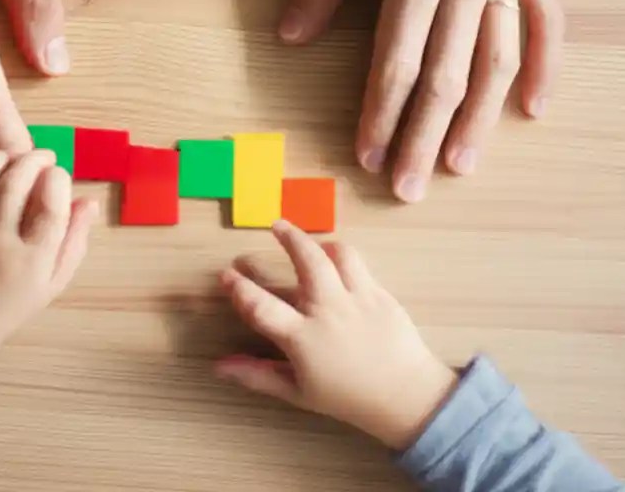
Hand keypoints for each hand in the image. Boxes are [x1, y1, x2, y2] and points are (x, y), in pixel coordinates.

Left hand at [0, 150, 97, 401]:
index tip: (59, 176)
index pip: (52, 202)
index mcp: (33, 260)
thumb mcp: (51, 285)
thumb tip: (89, 201)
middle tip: (42, 159)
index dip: (59, 178)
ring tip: (14, 160)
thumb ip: (73, 242)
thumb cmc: (4, 311)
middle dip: (35, 158)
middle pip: (20, 179)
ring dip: (4, 156)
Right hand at [215, 221, 456, 450]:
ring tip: (309, 240)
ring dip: (319, 243)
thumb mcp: (297, 392)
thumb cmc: (347, 398)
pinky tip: (335, 261)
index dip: (239, 289)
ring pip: (337, 255)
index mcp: (303, 338)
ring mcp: (358, 299)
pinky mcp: (380, 295)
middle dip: (289, 238)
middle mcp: (329, 312)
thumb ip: (257, 375)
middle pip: (306, 261)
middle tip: (276, 225)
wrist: (405, 396)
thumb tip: (219, 367)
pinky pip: (359, 265)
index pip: (261, 307)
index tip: (227, 275)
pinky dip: (342, 258)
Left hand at [279, 0, 563, 201]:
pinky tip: (534, 107)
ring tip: (462, 165)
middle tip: (409, 188)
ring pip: (497, 60)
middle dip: (424, 138)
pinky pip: (546, 17)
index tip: (366, 156)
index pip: (397, 64)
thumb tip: (291, 36)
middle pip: (448, 77)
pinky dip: (544, 64)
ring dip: (479, 119)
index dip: (380, 116)